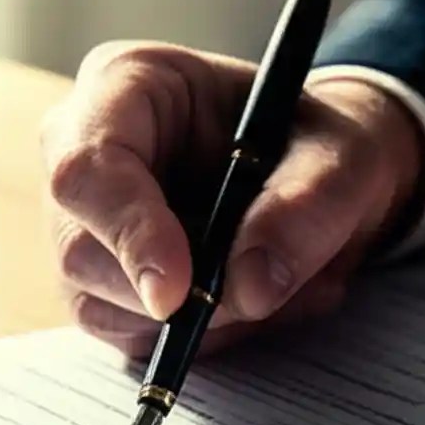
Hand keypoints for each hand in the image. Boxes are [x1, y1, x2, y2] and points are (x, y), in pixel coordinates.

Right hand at [39, 41, 421, 356]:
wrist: (320, 180)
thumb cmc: (318, 145)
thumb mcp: (344, 158)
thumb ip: (307, 208)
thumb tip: (250, 286)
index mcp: (127, 85)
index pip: (87, 167)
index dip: (128, 232)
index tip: (180, 291)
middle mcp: (86, 154)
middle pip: (80, 250)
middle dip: (172, 295)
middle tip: (258, 293)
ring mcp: (87, 225)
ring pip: (100, 305)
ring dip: (196, 323)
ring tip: (279, 288)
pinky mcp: (103, 284)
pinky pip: (129, 336)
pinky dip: (200, 339)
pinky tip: (252, 303)